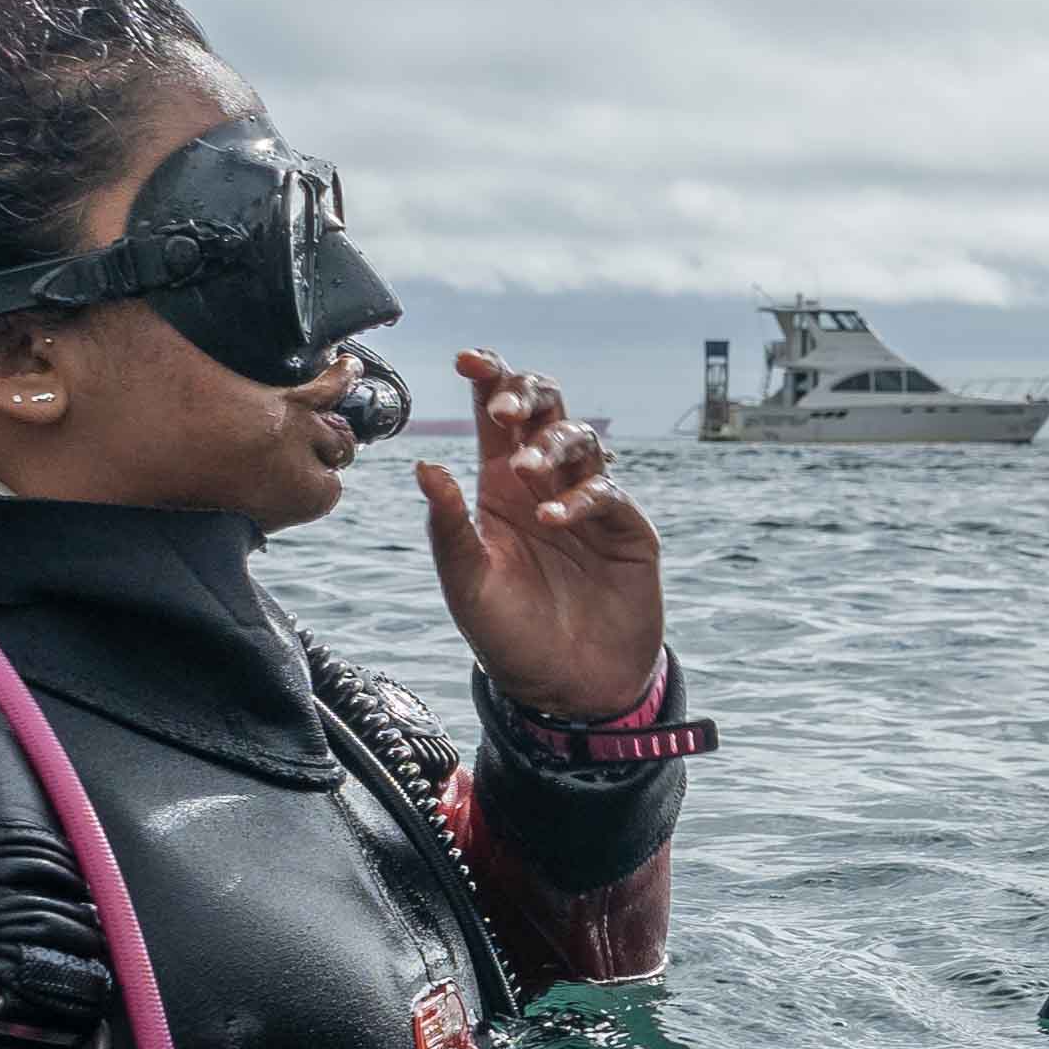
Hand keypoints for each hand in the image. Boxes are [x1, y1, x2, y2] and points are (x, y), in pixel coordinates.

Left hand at [417, 353, 665, 719]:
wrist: (567, 687)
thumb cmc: (510, 635)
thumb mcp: (466, 583)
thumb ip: (447, 526)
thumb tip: (424, 466)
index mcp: (499, 485)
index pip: (495, 415)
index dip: (488, 378)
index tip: (468, 360)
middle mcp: (545, 483)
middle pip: (547, 407)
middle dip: (526, 396)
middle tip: (504, 414)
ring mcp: (587, 501)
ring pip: (580, 439)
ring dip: (552, 445)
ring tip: (529, 474)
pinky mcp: (625, 528)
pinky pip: (606, 491)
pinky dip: (580, 497)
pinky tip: (554, 520)